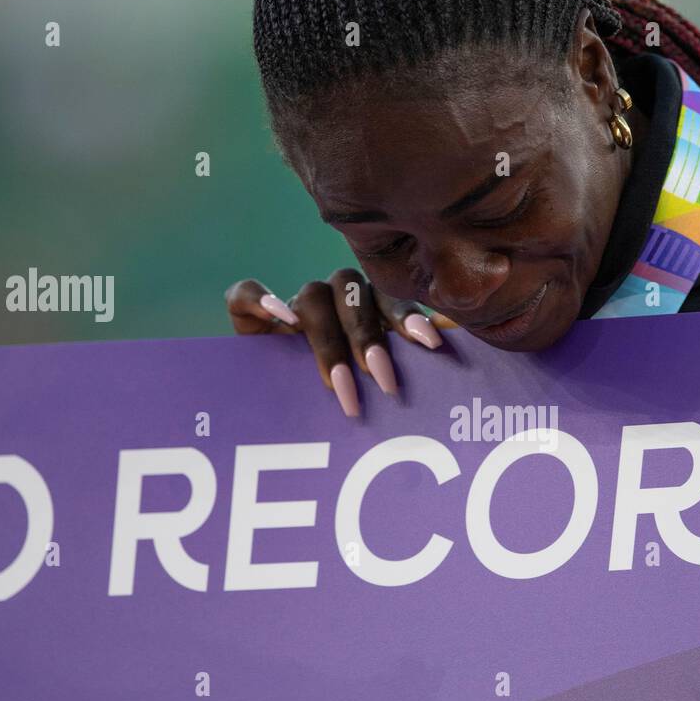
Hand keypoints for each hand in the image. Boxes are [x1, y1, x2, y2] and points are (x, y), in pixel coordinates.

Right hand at [224, 270, 452, 416]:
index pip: (390, 298)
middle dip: (369, 338)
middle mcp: (333, 298)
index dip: (409, 317)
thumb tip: (452, 364)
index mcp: (369, 309)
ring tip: (339, 385)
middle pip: (353, 294)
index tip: (431, 344)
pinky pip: (247, 293)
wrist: (277, 407)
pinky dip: (261, 300)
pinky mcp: (248, 313)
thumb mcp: (376, 389)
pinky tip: (281, 319)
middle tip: (383, 382)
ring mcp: (292, 303)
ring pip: (312, 296)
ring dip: (329, 341)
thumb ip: (409, 371)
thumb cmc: (345, 400)